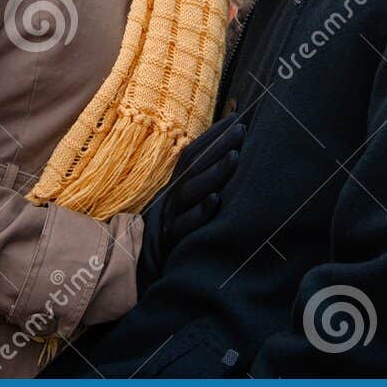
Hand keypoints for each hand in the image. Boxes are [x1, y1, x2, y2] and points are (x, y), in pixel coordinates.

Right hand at [137, 113, 244, 293]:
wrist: (144, 268)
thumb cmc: (175, 230)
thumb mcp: (184, 202)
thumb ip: (202, 180)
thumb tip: (226, 154)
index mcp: (176, 185)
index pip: (193, 153)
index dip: (213, 135)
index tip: (235, 117)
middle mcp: (172, 195)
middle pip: (194, 166)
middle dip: (219, 145)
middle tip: (241, 129)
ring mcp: (171, 216)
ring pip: (191, 190)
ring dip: (214, 172)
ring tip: (235, 157)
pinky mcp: (173, 239)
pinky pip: (186, 224)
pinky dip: (201, 212)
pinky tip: (216, 200)